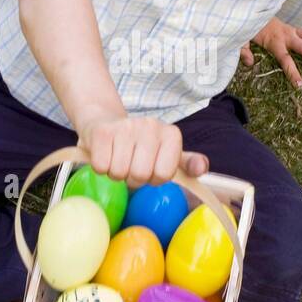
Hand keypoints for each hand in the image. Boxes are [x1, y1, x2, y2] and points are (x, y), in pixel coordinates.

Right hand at [78, 114, 209, 188]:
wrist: (106, 123)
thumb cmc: (139, 146)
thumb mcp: (167, 154)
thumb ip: (187, 164)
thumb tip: (201, 167)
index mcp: (170, 133)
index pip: (163, 175)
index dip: (153, 178)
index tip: (149, 168)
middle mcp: (151, 125)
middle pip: (140, 175)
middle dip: (132, 178)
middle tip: (130, 165)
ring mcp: (126, 126)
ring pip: (119, 173)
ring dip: (116, 173)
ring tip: (118, 158)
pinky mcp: (103, 131)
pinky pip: (101, 167)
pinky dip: (101, 167)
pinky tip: (106, 154)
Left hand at [240, 17, 301, 89]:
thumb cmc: (250, 18)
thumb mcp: (242, 36)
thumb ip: (244, 51)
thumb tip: (250, 63)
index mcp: (274, 41)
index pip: (286, 60)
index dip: (293, 73)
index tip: (301, 85)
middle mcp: (287, 33)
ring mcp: (295, 23)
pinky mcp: (299, 15)